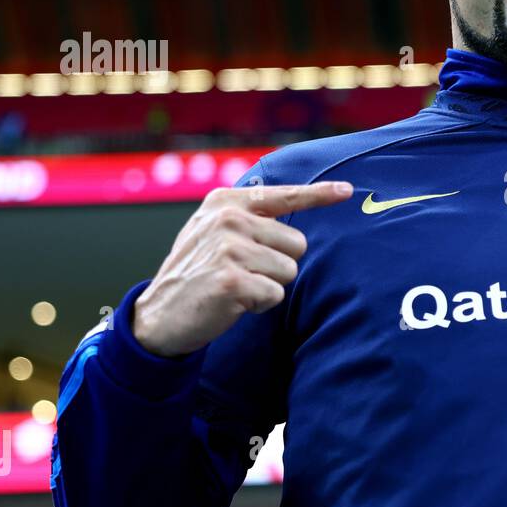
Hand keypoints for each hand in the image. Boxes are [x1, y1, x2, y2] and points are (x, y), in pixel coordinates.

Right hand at [133, 181, 352, 356]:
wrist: (159, 315)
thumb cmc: (197, 272)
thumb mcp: (215, 231)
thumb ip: (251, 216)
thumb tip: (298, 200)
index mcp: (226, 202)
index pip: (284, 195)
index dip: (319, 195)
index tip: (348, 191)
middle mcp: (228, 220)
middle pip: (297, 243)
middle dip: (278, 264)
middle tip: (242, 272)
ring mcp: (229, 249)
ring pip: (288, 271)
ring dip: (268, 286)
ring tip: (236, 287)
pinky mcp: (232, 281)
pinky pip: (275, 295)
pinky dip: (260, 305)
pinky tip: (233, 302)